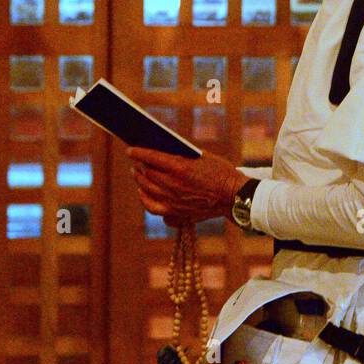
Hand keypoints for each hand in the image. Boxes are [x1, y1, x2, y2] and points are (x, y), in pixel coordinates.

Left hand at [127, 146, 246, 223]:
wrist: (234, 197)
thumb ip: (181, 154)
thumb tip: (163, 151)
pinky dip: (145, 199)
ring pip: (147, 190)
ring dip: (140, 180)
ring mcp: (174, 202)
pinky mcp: (177, 214)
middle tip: (135, 160)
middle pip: (147, 174)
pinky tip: (144, 193)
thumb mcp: (203, 156)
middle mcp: (174, 186)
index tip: (130, 150)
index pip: (152, 158)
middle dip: (139, 165)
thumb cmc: (221, 173)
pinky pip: (153, 208)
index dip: (139, 153)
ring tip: (137, 174)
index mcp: (181, 168)